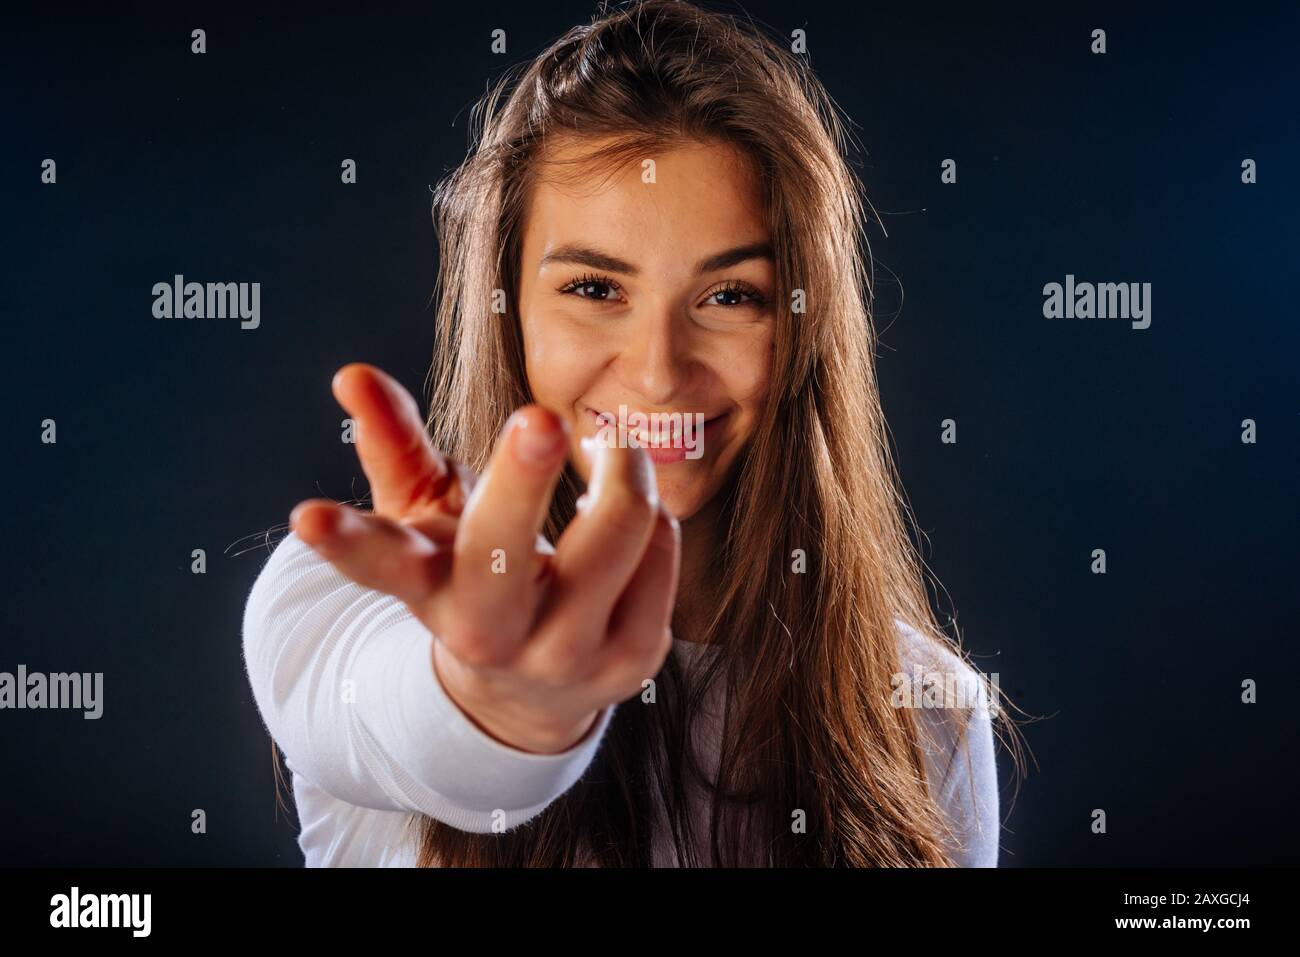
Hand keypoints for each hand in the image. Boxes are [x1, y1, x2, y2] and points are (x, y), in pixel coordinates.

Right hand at [289, 363, 679, 753]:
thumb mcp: (426, 520)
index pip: (381, 566)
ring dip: (621, 468)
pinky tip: (636, 515)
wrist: (534, 691)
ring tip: (610, 443)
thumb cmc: (474, 577)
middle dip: (522, 479)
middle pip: (503, 551)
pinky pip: (663, 554)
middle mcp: (491, 632)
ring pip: (615, 535)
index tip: (306, 518)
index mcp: (431, 591)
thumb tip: (354, 374)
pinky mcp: (633, 661)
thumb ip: (394, 446)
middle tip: (540, 420)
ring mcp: (565, 654)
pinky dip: (654, 515)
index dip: (346, 543)